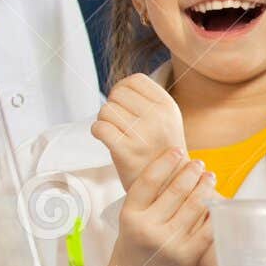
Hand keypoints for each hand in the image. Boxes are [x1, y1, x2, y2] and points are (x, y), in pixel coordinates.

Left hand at [91, 74, 187, 190]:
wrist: (168, 185)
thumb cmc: (160, 150)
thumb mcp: (165, 119)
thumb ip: (146, 100)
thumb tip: (118, 87)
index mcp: (167, 105)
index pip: (134, 80)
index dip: (122, 90)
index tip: (124, 106)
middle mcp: (157, 117)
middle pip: (117, 94)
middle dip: (112, 107)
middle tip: (119, 124)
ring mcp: (143, 134)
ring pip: (106, 111)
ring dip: (105, 121)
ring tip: (116, 134)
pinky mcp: (127, 151)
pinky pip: (99, 128)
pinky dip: (98, 132)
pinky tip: (108, 140)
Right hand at [106, 148, 216, 265]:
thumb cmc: (135, 246)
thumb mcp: (130, 220)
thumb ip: (148, 199)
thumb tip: (174, 169)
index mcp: (130, 215)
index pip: (148, 181)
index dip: (164, 162)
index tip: (177, 150)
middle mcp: (147, 228)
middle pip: (175, 191)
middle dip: (191, 172)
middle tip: (199, 163)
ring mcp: (168, 243)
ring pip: (195, 206)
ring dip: (205, 187)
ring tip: (210, 177)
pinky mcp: (186, 256)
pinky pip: (207, 229)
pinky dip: (214, 213)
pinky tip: (217, 203)